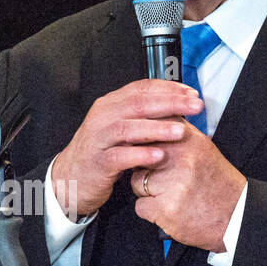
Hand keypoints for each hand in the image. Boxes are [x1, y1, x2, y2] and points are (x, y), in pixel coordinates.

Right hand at [51, 80, 203, 219]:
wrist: (71, 177)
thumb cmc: (102, 152)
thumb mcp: (120, 128)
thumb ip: (143, 116)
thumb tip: (178, 106)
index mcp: (110, 104)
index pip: (141, 88)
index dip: (168, 88)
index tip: (192, 93)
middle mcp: (102, 117)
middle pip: (138, 104)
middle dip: (170, 103)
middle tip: (195, 106)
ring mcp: (98, 139)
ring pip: (128, 128)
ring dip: (157, 128)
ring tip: (180, 131)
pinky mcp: (97, 163)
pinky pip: (119, 157)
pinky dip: (140, 155)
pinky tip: (158, 156)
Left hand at [130, 124, 246, 251]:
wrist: (237, 217)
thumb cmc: (218, 186)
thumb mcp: (203, 151)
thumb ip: (178, 135)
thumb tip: (152, 123)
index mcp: (190, 141)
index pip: (152, 128)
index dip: (145, 141)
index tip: (149, 150)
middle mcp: (181, 159)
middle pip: (140, 155)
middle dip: (147, 168)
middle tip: (168, 179)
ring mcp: (173, 184)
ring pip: (137, 181)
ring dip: (149, 191)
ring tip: (173, 195)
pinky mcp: (165, 209)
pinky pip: (140, 206)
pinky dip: (152, 211)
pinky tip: (171, 209)